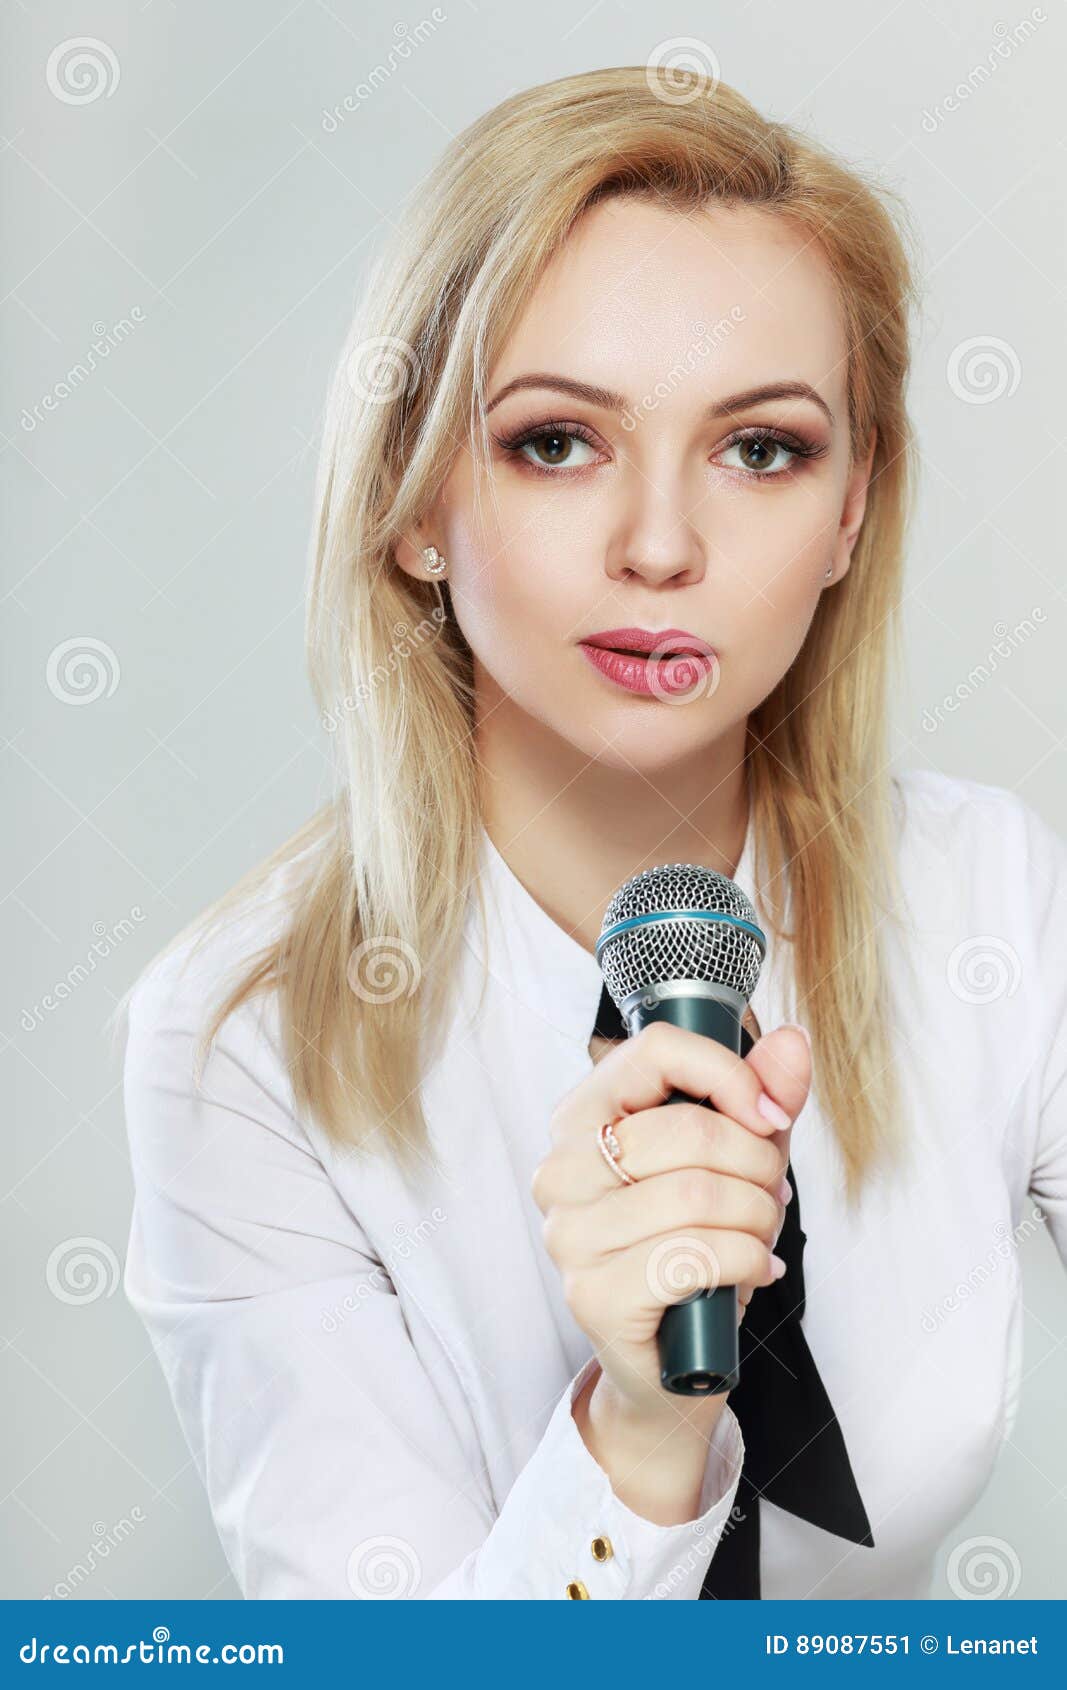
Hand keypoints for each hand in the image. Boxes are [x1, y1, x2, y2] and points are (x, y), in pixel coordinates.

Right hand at [532, 1021, 810, 1428]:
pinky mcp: (593, 1295)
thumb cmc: (695, 1241)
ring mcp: (570, 1234)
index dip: (728, 1075)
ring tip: (762, 1232)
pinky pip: (691, 1258)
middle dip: (756, 1162)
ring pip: (695, 1195)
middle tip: (771, 1192)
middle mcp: (562, 1168)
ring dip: (757, 1217)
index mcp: (584, 1116)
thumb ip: (763, 1095)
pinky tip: (753, 1268)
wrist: (673, 1353)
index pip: (654, 1051)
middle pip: (687, 1129)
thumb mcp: (738, 1158)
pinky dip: (745, 1261)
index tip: (768, 1115)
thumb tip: (792, 1041)